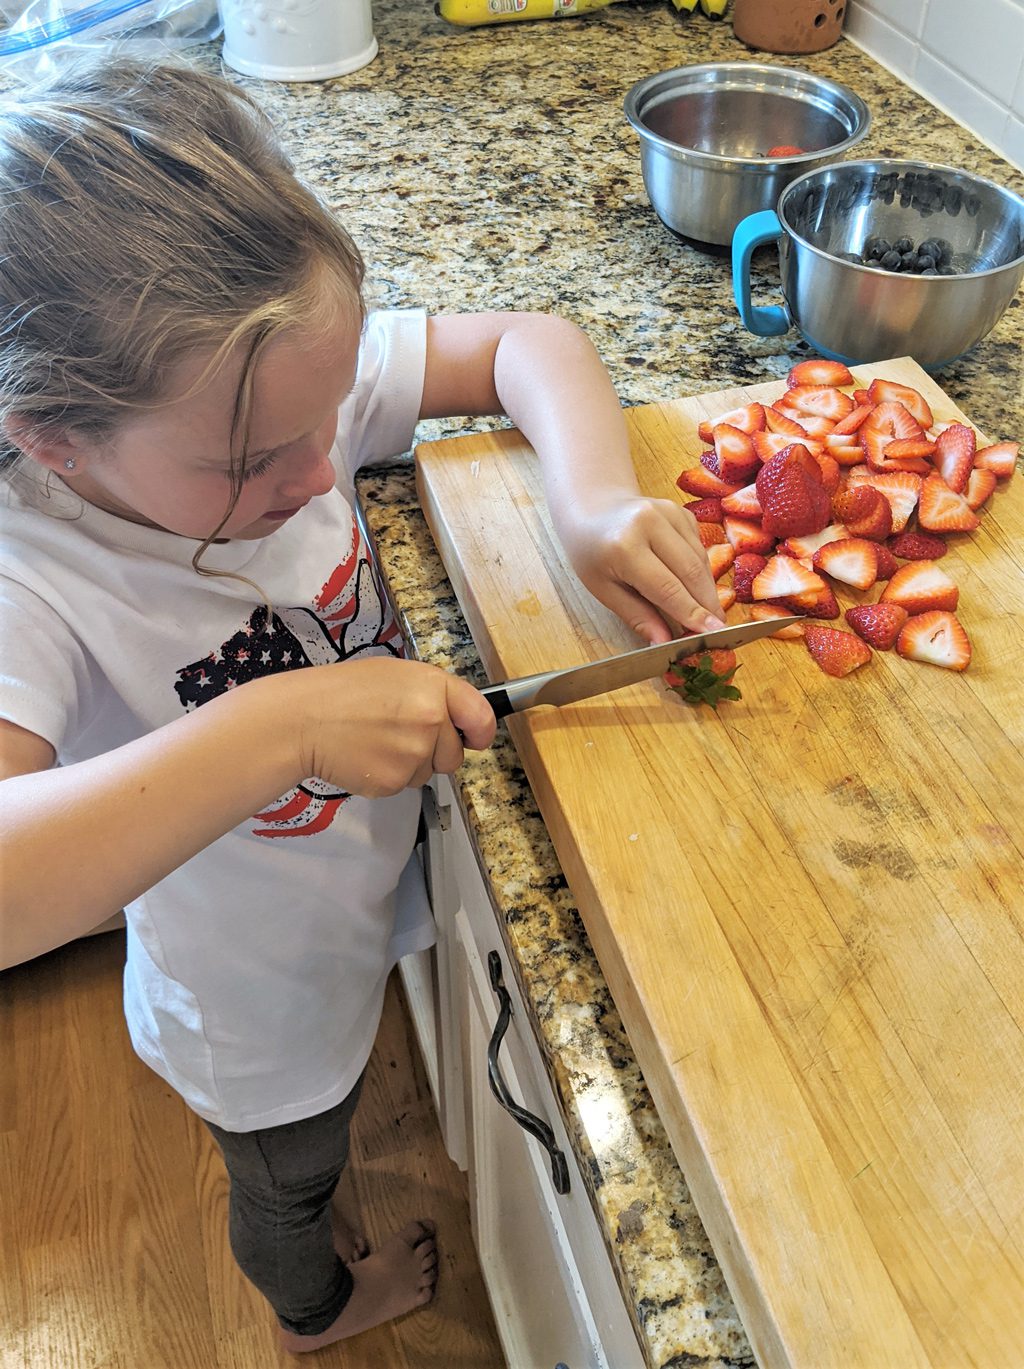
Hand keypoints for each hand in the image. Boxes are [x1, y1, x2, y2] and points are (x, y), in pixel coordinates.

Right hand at [291, 657, 496, 798]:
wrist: (302, 720)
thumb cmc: (342, 692)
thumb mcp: (394, 675)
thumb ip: (432, 695)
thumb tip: (457, 719)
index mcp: (433, 687)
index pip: (481, 717)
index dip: (480, 733)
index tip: (475, 739)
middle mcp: (430, 720)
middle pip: (454, 755)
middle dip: (435, 752)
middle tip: (399, 736)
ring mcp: (414, 754)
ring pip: (427, 772)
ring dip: (409, 765)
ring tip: (375, 742)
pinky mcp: (394, 781)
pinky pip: (403, 785)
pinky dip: (387, 776)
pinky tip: (365, 756)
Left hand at [556, 491, 725, 642]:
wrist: (592, 508)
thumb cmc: (591, 553)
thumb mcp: (603, 589)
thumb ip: (637, 616)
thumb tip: (664, 643)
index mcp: (624, 546)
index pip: (667, 587)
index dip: (691, 613)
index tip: (711, 633)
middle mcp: (650, 523)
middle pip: (691, 571)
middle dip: (707, 603)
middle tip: (718, 629)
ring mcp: (668, 512)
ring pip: (700, 559)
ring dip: (708, 589)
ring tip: (711, 613)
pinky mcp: (680, 511)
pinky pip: (698, 546)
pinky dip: (701, 570)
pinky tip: (698, 587)